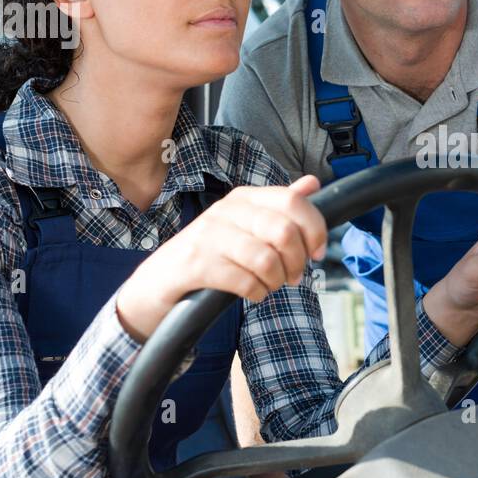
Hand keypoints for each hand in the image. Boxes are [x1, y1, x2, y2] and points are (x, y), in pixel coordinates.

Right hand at [115, 175, 327, 341]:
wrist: (159, 282)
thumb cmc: (210, 253)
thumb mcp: (245, 225)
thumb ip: (279, 206)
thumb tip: (312, 184)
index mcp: (243, 198)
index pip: (293, 201)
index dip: (315, 229)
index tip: (318, 252)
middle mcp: (226, 210)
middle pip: (284, 231)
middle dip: (297, 261)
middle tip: (291, 276)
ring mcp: (208, 236)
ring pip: (266, 259)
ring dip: (276, 281)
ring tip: (269, 285)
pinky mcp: (195, 264)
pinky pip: (244, 281)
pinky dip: (257, 293)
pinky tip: (253, 293)